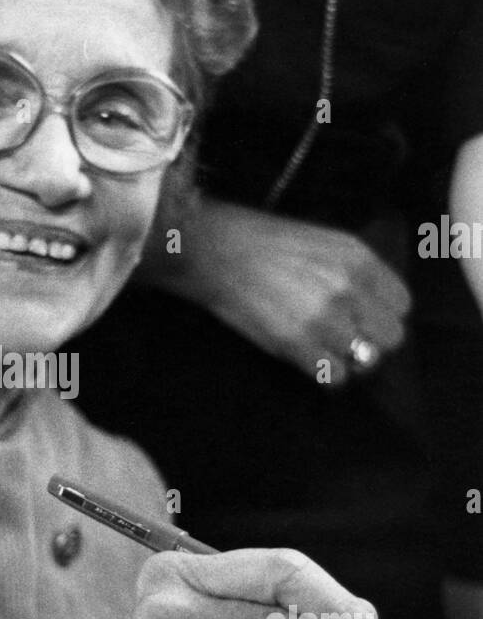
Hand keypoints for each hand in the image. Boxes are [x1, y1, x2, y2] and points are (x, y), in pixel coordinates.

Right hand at [144, 199, 410, 383]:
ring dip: (348, 359)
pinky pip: (334, 377)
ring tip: (325, 349)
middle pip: (391, 337)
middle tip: (350, 339)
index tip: (368, 319)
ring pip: (365, 361)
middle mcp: (348, 289)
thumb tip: (370, 305)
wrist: (216, 253)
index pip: (401, 304)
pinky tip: (310, 360)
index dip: (385, 315)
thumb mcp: (322, 241)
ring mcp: (325, 319)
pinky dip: (325, 374)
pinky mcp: (298, 344)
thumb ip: (354, 271)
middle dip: (373, 341)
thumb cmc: (263, 243)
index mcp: (357, 259)